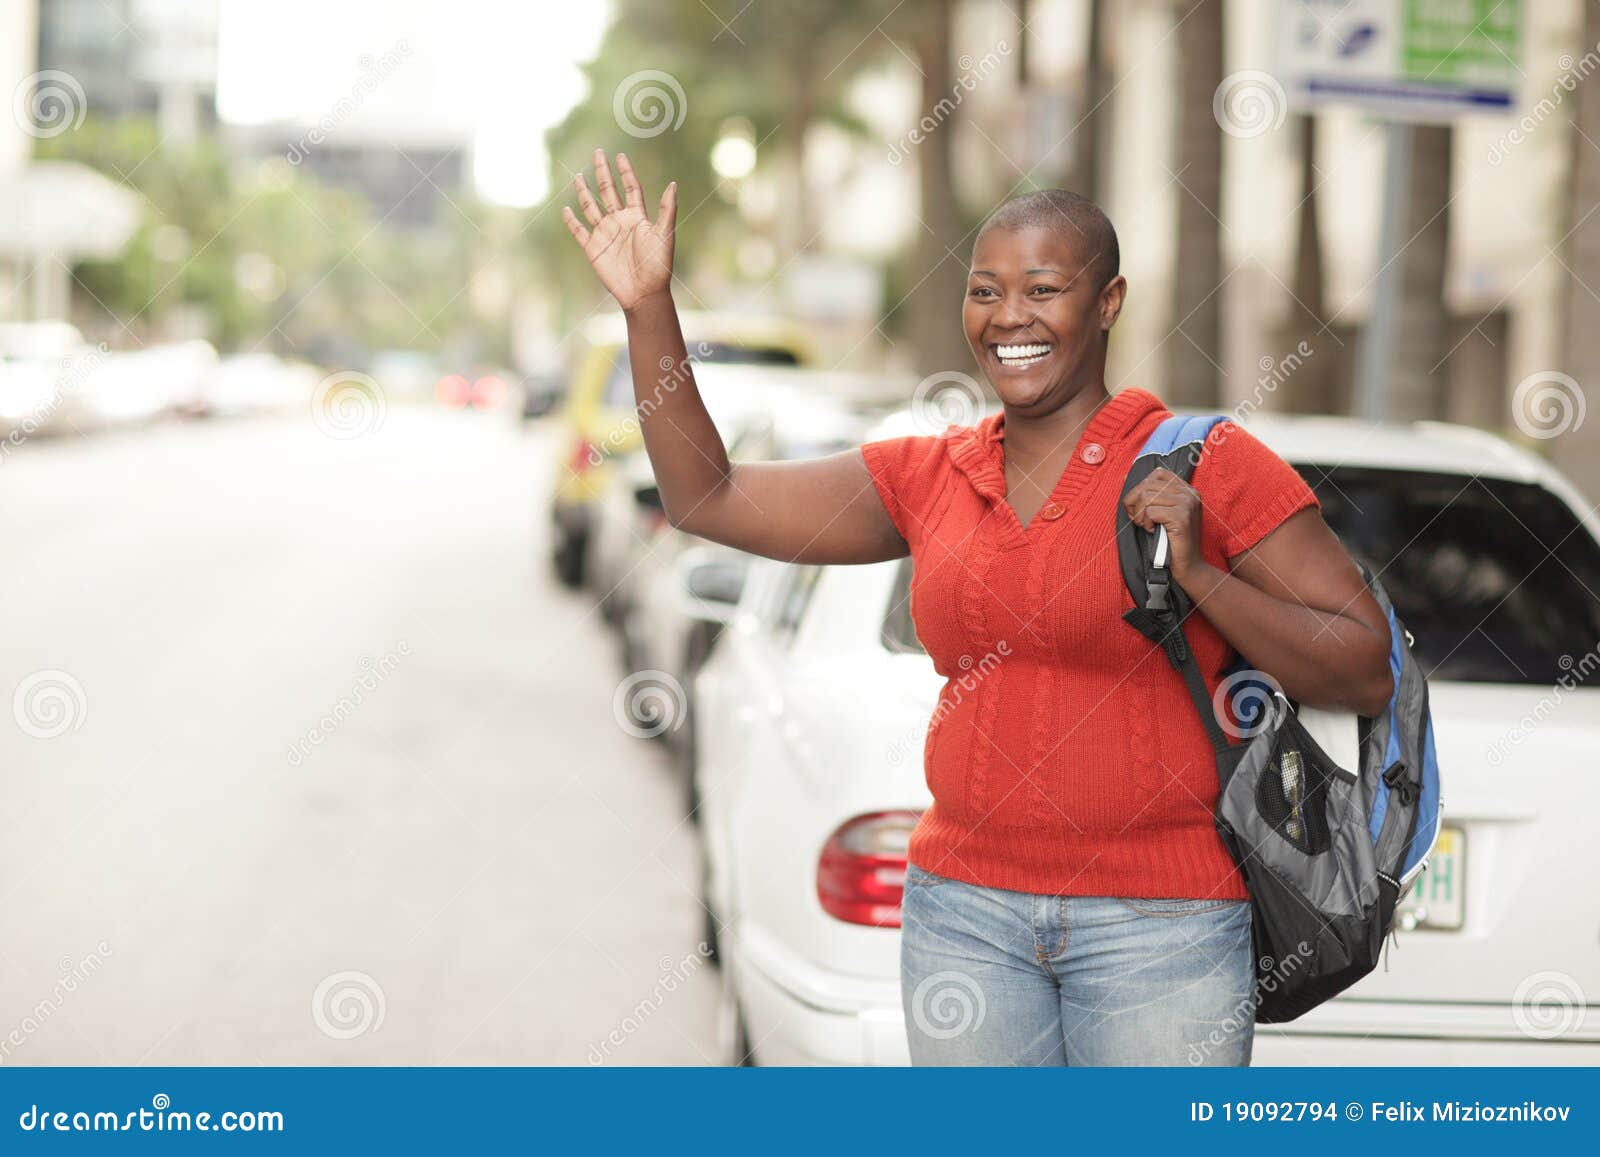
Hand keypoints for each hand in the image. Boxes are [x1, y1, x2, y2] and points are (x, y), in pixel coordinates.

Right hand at [563, 149, 677, 311]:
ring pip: (591, 207)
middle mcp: (620, 222)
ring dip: (584, 192)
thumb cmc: (658, 265)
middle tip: (598, 152)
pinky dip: (571, 221)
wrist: (644, 293)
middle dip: (602, 172)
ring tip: (577, 175)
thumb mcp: (665, 234)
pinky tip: (566, 209)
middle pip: (608, 191)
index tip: (620, 155)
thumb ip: (667, 209)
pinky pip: (579, 231)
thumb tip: (673, 183)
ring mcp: (605, 234)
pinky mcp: (593, 248)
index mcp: (637, 217)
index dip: (625, 172)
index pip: (630, 188)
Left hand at [1122, 467, 1205, 581]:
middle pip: (1148, 485)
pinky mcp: (1181, 517)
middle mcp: (1190, 494)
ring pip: (1146, 497)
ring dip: (1139, 515)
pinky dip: (1145, 523)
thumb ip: (1152, 495)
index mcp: (1187, 490)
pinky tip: (1153, 531)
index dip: (1141, 487)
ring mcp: (1187, 504)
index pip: (1157, 473)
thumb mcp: (1165, 512)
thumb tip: (1125, 477)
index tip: (1138, 505)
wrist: (1189, 565)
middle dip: (1134, 503)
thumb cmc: (1173, 540)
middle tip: (1138, 519)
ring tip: (1146, 525)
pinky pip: (1150, 512)